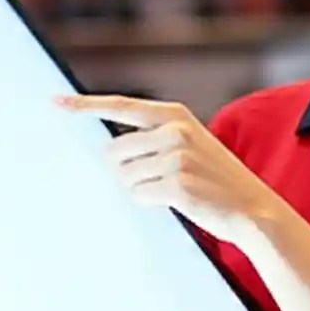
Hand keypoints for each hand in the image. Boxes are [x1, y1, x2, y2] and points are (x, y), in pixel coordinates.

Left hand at [55, 94, 290, 247]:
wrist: (253, 208)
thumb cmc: (217, 179)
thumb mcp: (191, 144)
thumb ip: (154, 138)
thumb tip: (109, 151)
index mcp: (176, 115)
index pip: (121, 106)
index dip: (85, 105)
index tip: (56, 101)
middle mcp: (174, 131)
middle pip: (114, 151)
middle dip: (124, 169)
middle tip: (155, 178)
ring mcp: (175, 157)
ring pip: (124, 176)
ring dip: (140, 187)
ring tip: (172, 189)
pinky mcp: (176, 184)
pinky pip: (138, 195)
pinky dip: (151, 201)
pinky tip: (176, 200)